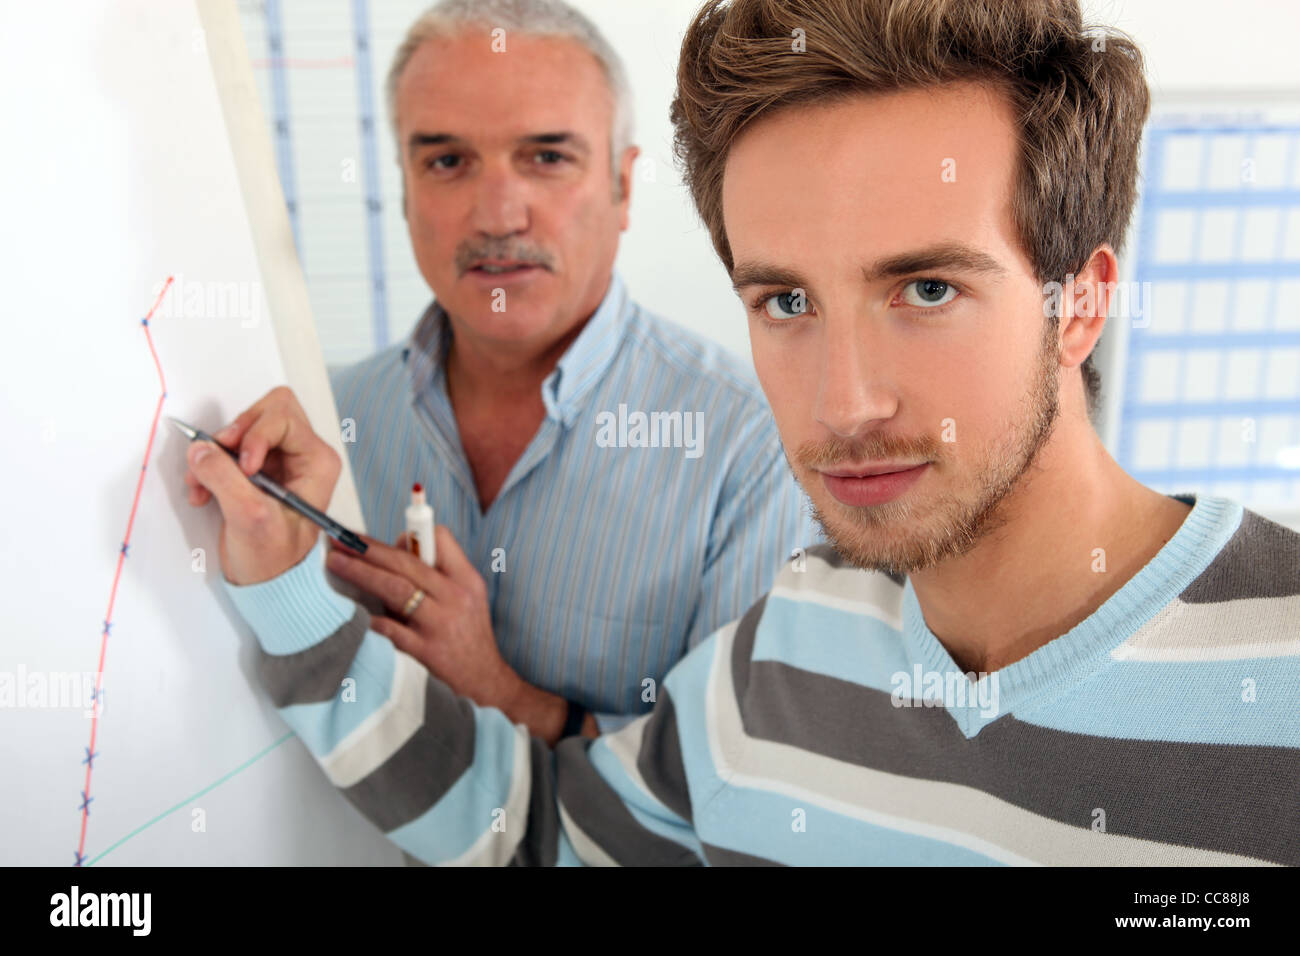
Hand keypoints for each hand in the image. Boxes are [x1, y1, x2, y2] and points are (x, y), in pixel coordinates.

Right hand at [183, 386, 341, 584]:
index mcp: (317, 462)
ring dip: (215, 452)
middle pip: (265, 410)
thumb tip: (200, 450)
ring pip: (241, 428)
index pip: (284, 416)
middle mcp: (301, 455)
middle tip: (217, 458)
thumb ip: (224, 478)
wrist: (264, 583)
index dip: (257, 434)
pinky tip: (202, 492)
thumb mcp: (250, 518)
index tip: (244, 467)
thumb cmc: (274, 559)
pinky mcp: (252, 470)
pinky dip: (208, 464)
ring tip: (201, 484)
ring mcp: (276, 460)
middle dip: (234, 433)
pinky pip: (227, 448)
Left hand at [324, 526, 523, 711]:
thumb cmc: (468, 635)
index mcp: (465, 579)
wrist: (485, 682)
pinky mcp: (427, 652)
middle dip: (369, 548)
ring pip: (396, 589)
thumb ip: (437, 572)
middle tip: (339, 539)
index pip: (440, 540)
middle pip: (407, 563)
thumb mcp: (467, 597)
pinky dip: (371, 619)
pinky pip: (392, 630)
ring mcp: (440, 625)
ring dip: (362, 573)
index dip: (408, 534)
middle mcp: (455, 597)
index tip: (378, 537)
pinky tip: (352, 613)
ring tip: (336, 562)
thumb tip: (396, 546)